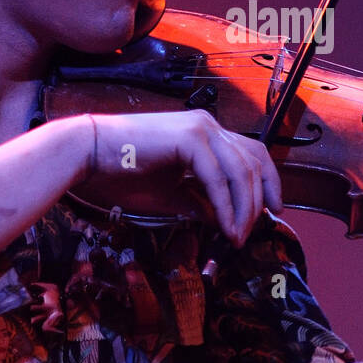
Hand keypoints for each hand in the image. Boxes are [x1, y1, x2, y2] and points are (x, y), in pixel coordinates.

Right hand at [85, 110, 282, 246]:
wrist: (87, 154)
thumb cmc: (122, 173)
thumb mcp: (171, 194)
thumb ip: (199, 204)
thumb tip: (223, 222)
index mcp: (206, 134)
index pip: (252, 154)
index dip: (269, 182)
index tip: (274, 210)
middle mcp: (208, 126)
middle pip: (255, 161)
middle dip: (259, 201)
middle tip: (252, 232)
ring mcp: (201, 128)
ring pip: (241, 171)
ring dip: (244, 209)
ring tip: (237, 236)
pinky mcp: (190, 138)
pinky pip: (218, 178)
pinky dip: (225, 206)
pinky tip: (224, 227)